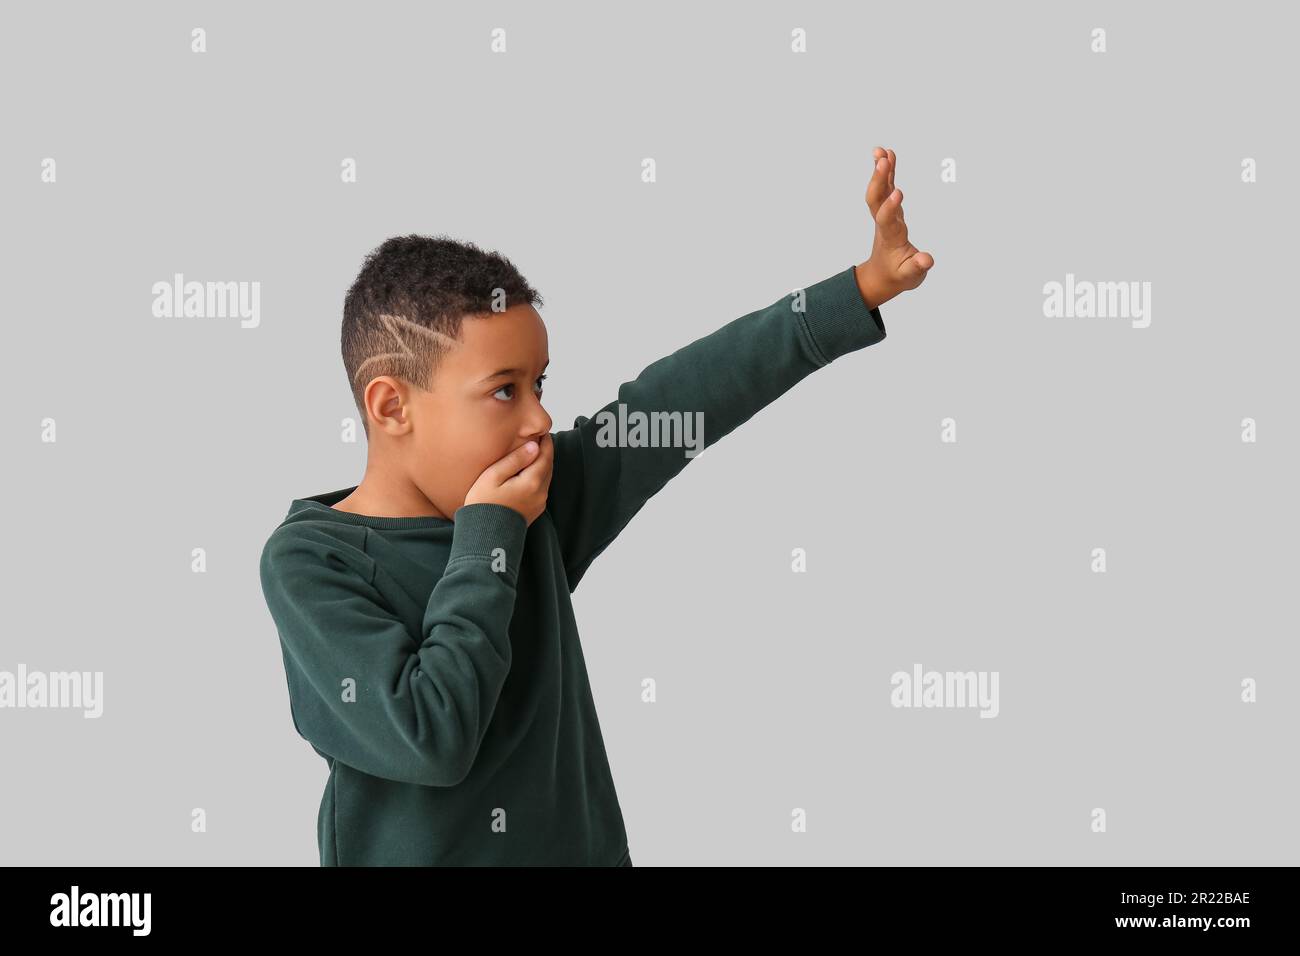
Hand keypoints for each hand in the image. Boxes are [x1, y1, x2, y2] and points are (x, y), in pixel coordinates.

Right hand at [464, 433, 554, 525]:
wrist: (484, 536)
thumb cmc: (483, 504)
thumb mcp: (493, 476)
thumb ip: (514, 460)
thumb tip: (534, 446)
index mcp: (531, 482)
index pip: (545, 456)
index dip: (545, 442)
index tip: (542, 431)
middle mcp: (540, 493)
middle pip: (549, 466)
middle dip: (546, 451)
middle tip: (540, 438)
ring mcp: (539, 503)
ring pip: (546, 477)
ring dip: (543, 463)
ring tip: (534, 452)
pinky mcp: (534, 510)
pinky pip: (541, 487)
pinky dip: (539, 475)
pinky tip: (529, 471)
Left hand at [856, 146, 934, 308]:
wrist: (881, 275)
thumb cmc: (898, 275)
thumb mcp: (910, 277)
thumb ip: (916, 268)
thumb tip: (927, 260)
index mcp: (890, 239)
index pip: (887, 221)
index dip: (890, 207)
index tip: (898, 192)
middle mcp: (884, 223)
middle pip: (876, 200)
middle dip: (879, 181)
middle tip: (882, 161)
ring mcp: (884, 215)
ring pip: (879, 191)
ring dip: (880, 171)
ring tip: (881, 151)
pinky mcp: (888, 210)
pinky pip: (885, 188)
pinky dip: (886, 172)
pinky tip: (887, 154)